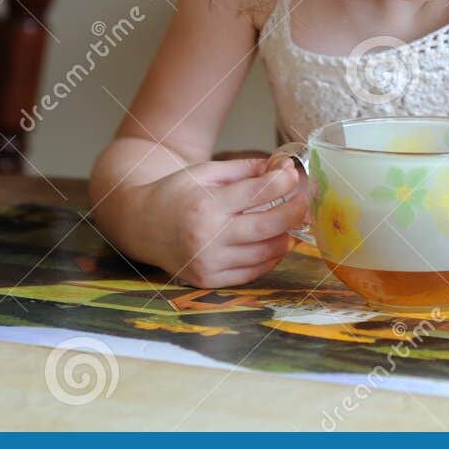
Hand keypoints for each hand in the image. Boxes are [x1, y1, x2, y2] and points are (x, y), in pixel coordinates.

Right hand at [129, 157, 308, 288]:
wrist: (142, 224)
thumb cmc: (178, 193)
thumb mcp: (208, 172)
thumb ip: (247, 169)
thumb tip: (285, 168)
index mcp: (205, 205)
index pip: (257, 194)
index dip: (283, 182)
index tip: (292, 175)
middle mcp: (206, 238)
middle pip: (268, 227)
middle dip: (294, 212)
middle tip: (306, 202)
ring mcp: (208, 263)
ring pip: (266, 253)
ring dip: (285, 236)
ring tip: (288, 221)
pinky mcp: (209, 281)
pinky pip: (254, 272)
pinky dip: (270, 257)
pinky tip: (272, 241)